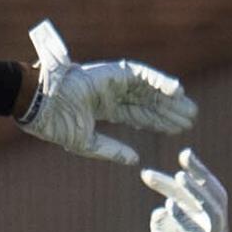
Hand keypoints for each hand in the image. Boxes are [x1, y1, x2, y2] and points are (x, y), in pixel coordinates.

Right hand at [17, 20, 196, 167]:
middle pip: (147, 102)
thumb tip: (136, 160)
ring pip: (149, 90)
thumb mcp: (88, 143)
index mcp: (104, 108)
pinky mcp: (115, 71)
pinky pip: (144, 75)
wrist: (41, 104)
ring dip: (169, 98)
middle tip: (190, 119)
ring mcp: (114, 81)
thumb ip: (113, 150)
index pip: (137, 115)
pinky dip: (161, 81)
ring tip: (189, 108)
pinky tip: (177, 91)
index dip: (157, 122)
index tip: (177, 130)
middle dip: (168, 111)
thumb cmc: (57, 124)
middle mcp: (112, 93)